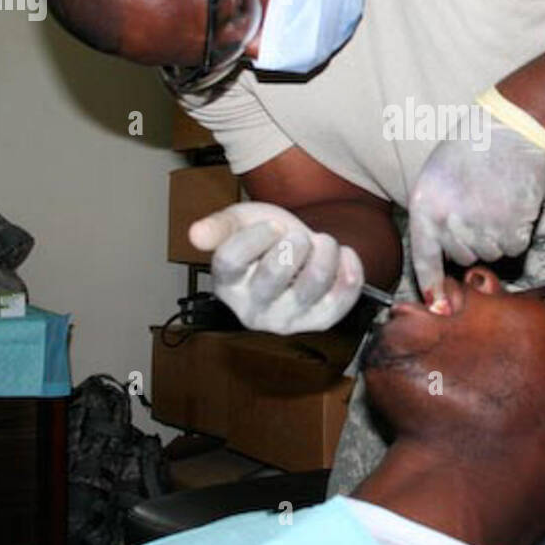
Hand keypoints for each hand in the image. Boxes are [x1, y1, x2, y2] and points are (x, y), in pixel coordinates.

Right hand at [189, 201, 363, 333]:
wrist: (298, 250)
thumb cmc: (263, 236)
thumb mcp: (239, 222)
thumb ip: (220, 227)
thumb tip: (195, 234)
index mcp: (227, 284)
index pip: (231, 261)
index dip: (255, 237)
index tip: (274, 224)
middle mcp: (252, 310)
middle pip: (272, 275)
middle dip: (292, 245)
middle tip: (298, 235)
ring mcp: (286, 320)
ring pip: (310, 287)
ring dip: (324, 254)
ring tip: (322, 241)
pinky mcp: (319, 322)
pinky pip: (341, 300)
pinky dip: (350, 271)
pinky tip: (345, 254)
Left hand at [407, 111, 544, 306]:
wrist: (510, 128)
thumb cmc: (469, 149)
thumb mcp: (434, 177)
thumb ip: (432, 216)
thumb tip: (439, 258)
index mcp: (425, 206)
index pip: (425, 259)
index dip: (433, 287)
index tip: (440, 307)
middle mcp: (451, 220)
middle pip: (461, 258)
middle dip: (469, 243)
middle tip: (477, 211)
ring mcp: (483, 224)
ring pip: (490, 254)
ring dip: (494, 238)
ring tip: (494, 203)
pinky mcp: (514, 224)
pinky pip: (514, 247)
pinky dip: (516, 234)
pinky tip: (512, 206)